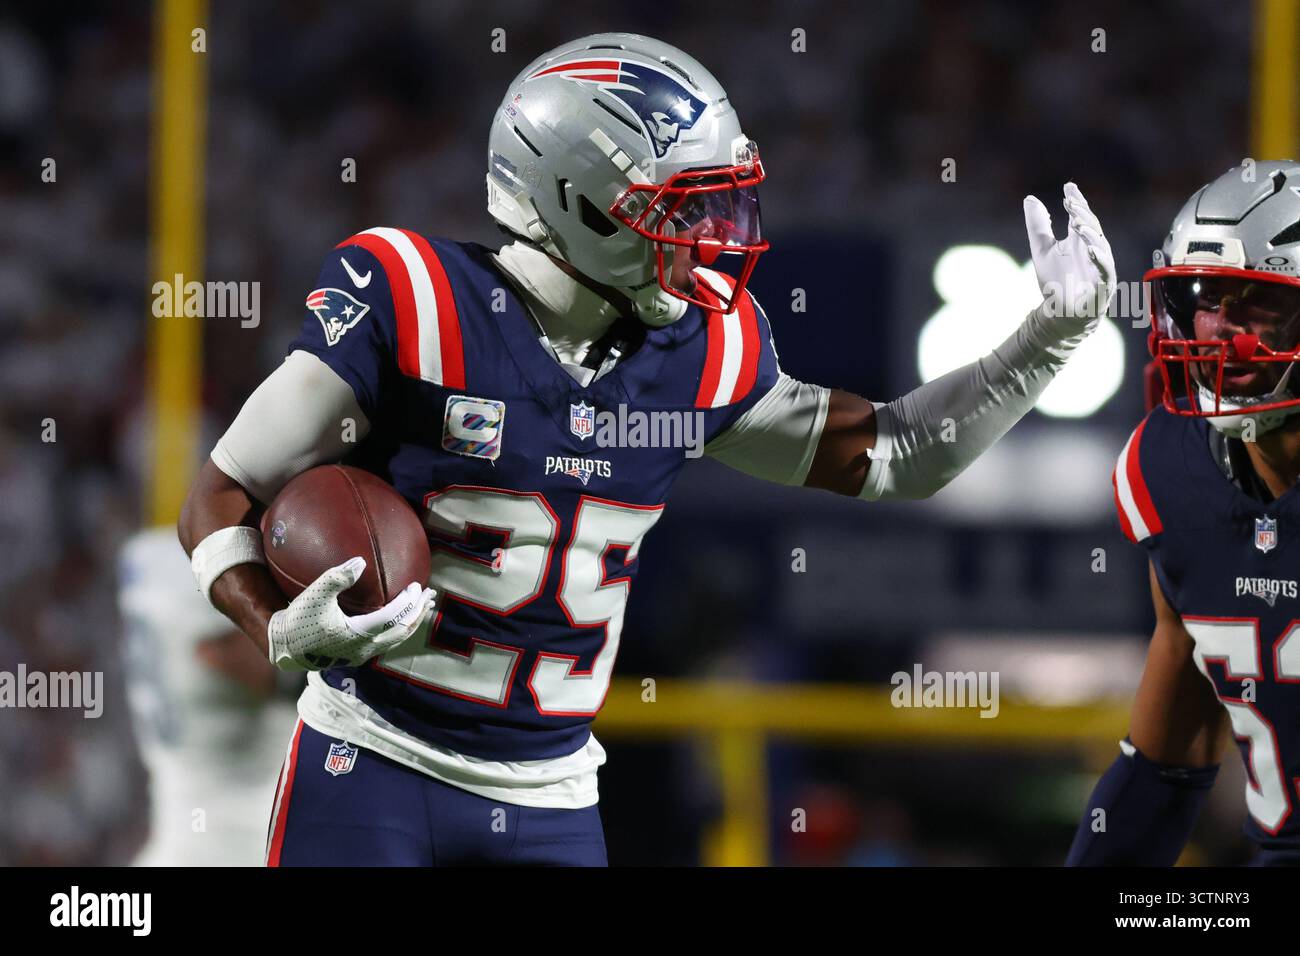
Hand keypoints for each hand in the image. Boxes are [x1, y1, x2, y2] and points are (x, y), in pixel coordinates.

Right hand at [266, 556, 433, 670]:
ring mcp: (362, 655)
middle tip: (430, 595)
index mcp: (358, 634)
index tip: (417, 585)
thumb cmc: (298, 620)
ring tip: (424, 608)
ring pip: (396, 640)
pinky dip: (399, 629)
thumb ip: (337, 577)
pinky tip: (400, 618)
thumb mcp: (314, 595)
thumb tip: (360, 560)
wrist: (284, 648)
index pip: (394, 618)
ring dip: (412, 622)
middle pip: (402, 631)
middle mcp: (365, 648)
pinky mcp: (357, 655)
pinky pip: (387, 642)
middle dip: (419, 612)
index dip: (408, 602)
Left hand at [1023, 182, 1115, 331]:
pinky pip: (1106, 269)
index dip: (1076, 202)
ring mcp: (1100, 267)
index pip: (1081, 217)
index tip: (1068, 187)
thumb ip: (1038, 226)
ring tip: (1077, 222)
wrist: (1058, 313)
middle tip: (1070, 202)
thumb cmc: (1054, 281)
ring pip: (1100, 245)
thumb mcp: (1041, 250)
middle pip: (1091, 227)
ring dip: (1089, 233)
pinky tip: (1091, 249)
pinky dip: (1100, 258)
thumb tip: (1030, 199)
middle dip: (1082, 214)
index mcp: (1080, 241)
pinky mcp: (1103, 285)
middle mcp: (1093, 250)